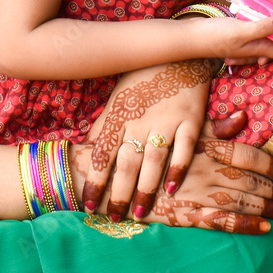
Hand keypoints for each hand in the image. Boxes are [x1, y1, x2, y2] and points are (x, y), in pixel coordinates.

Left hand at [75, 60, 216, 219]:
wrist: (177, 54)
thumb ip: (103, 125)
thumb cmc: (142, 80)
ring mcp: (165, 120)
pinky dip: (178, 169)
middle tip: (112, 218)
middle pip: (125, 162)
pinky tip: (173, 190)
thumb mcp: (117, 99)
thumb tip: (83, 149)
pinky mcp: (190, 120)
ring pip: (152, 159)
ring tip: (139, 214)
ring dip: (145, 188)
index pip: (101, 153)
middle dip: (118, 193)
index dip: (94, 180)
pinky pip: (185, 148)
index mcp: (119, 116)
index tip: (87, 204)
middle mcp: (139, 120)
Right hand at [139, 113, 272, 233]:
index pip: (246, 154)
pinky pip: (221, 221)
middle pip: (249, 179)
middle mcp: (202, 168)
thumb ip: (214, 126)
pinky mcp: (185, 214)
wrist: (116, 175)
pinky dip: (244, 225)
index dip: (272, 164)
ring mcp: (194, 192)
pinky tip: (264, 228)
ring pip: (240, 200)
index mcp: (203, 145)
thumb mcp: (181, 130)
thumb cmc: (151, 148)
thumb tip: (243, 115)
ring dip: (266, 208)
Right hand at [196, 12, 272, 63]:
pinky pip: (252, 23)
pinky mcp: (236, 29)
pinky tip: (254, 3)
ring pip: (264, 28)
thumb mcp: (241, 31)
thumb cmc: (214, 37)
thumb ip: (263, 28)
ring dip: (269, 15)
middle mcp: (254, 45)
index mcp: (258, 49)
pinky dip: (256, 14)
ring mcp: (244, 37)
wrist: (189, 36)